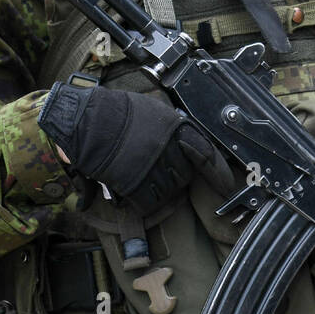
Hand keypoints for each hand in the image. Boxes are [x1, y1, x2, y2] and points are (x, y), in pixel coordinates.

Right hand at [38, 82, 235, 215]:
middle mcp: (170, 150)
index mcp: (176, 128)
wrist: (86, 121)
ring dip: (155, 191)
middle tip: (155, 171)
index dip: (219, 174)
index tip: (228, 187)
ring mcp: (155, 169)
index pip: (206, 154)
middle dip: (173, 178)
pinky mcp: (138, 185)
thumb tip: (181, 140)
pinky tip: (129, 193)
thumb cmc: (114, 112)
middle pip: (184, 177)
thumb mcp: (152, 110)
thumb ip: (170, 128)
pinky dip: (140, 203)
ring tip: (137, 178)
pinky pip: (148, 203)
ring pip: (167, 192)